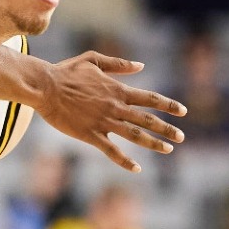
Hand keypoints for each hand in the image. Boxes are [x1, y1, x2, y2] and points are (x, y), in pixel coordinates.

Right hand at [30, 52, 184, 172]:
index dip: (168, 105)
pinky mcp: (90, 135)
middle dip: (167, 129)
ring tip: (169, 149)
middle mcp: (115, 107)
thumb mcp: (93, 60)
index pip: (150, 99)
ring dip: (154, 143)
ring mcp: (104, 122)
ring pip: (135, 136)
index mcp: (118, 90)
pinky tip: (136, 168)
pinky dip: (125, 160)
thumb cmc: (65, 71)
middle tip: (181, 137)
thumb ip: (118, 64)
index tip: (183, 112)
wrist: (44, 87)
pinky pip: (111, 150)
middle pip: (147, 120)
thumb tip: (141, 65)